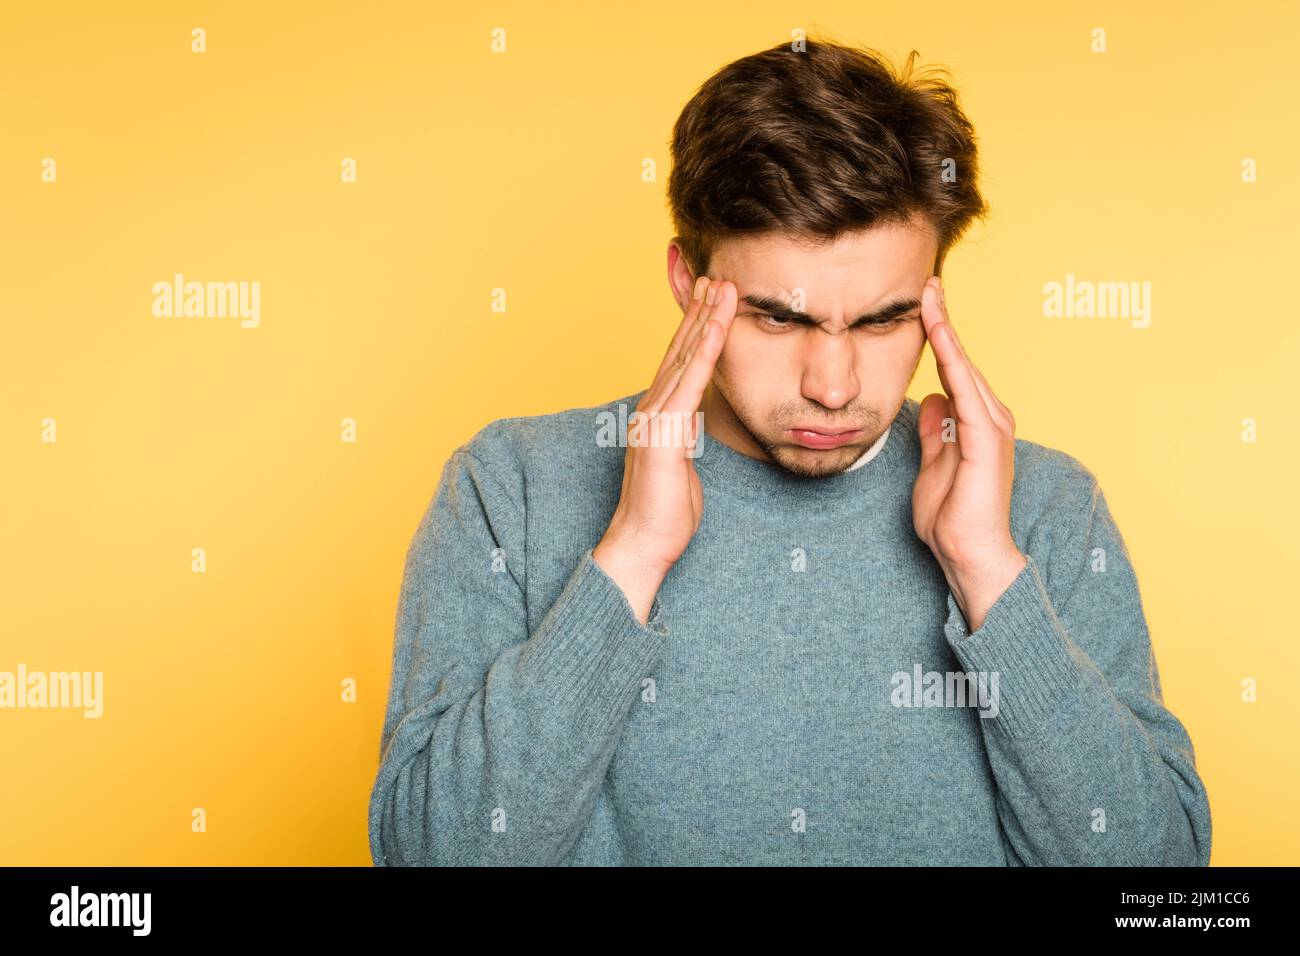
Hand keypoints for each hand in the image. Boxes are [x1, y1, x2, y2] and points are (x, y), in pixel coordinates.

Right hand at [593, 275, 736, 622]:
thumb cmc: (664, 512)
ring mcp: (655, 416)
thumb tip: (694, 420)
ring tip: (722, 286)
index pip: (678, 362)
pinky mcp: (664, 430)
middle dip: (699, 310)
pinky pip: (689, 381)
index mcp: (657, 414)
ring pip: (684, 356)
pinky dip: (705, 348)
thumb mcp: (682, 464)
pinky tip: (718, 324)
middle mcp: (652, 408)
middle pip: (679, 348)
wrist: (642, 543)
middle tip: (717, 275)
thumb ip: (685, 436)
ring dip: (705, 318)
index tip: (712, 299)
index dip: (695, 328)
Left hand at [913, 276, 1026, 631]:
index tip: (923, 303)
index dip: (940, 335)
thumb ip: (934, 434)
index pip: (954, 370)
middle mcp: (990, 418)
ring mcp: (992, 426)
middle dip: (944, 320)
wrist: (969, 555)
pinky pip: (965, 389)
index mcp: (976, 423)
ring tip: (930, 295)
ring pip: (964, 367)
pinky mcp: (986, 439)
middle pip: (961, 360)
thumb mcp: (932, 466)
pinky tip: (938, 333)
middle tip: (927, 282)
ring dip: (947, 329)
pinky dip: (952, 359)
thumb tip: (932, 402)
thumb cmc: (952, 519)